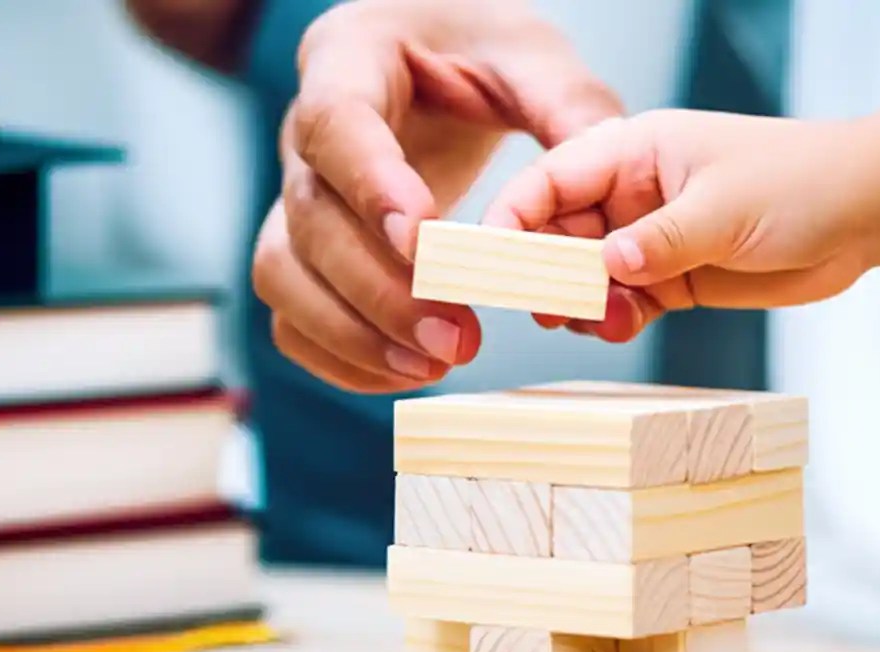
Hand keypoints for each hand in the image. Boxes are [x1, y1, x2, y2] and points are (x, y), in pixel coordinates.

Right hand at [252, 0, 622, 391]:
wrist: (434, 58)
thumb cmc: (480, 50)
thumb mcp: (532, 56)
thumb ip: (568, 109)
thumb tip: (598, 188)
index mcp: (350, 57)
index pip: (336, 122)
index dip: (370, 186)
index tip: (423, 242)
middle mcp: (303, 130)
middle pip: (308, 217)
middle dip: (379, 288)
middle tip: (456, 338)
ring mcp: (294, 193)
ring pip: (281, 271)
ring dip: (350, 331)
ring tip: (429, 366)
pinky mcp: (303, 247)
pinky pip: (290, 312)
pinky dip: (337, 354)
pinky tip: (401, 372)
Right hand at [484, 111, 870, 342]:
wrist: (866, 213)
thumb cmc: (802, 182)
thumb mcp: (723, 209)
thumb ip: (659, 241)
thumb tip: (603, 268)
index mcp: (632, 152)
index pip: (547, 180)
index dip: (511, 218)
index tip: (490, 261)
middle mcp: (630, 195)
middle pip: (555, 235)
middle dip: (545, 275)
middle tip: (551, 310)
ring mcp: (649, 238)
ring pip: (583, 279)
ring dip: (583, 306)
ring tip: (611, 318)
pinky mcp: (671, 277)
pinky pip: (620, 304)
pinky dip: (614, 321)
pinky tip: (627, 325)